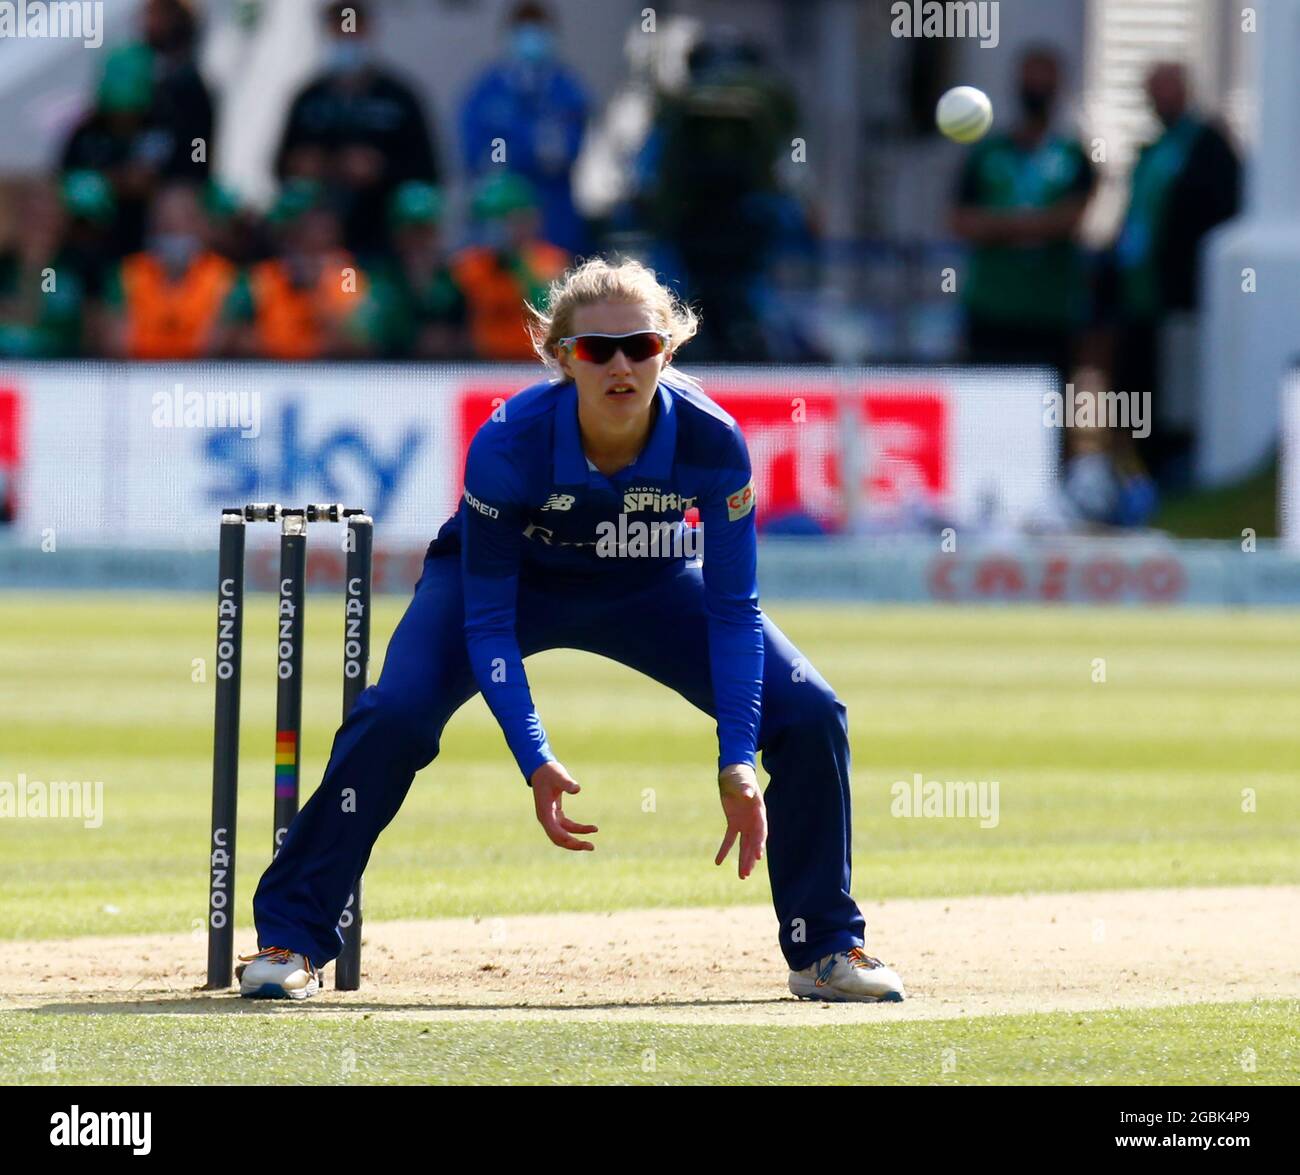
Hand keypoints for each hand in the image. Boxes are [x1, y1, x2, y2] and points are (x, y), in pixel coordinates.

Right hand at [530, 760, 597, 851]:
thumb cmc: (550, 772)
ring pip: (564, 835)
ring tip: (592, 843)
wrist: (541, 769)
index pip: (556, 833)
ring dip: (577, 840)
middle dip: (574, 845)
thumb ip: (567, 783)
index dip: (569, 840)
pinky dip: (578, 829)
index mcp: (544, 813)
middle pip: (559, 839)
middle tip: (591, 847)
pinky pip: (568, 827)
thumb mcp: (559, 776)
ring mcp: (550, 818)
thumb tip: (577, 789)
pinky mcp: (555, 814)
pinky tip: (592, 828)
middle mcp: (546, 818)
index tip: (583, 843)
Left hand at [715, 763, 766, 878]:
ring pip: (744, 845)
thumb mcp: (743, 782)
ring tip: (742, 876)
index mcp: (759, 812)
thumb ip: (746, 788)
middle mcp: (754, 821)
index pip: (761, 831)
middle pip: (753, 843)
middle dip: (750, 858)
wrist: (733, 775)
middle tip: (746, 874)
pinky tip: (718, 862)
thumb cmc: (740, 777)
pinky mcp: (734, 823)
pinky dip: (724, 850)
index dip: (759, 843)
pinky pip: (730, 839)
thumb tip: (747, 793)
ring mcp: (744, 823)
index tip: (758, 856)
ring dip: (743, 860)